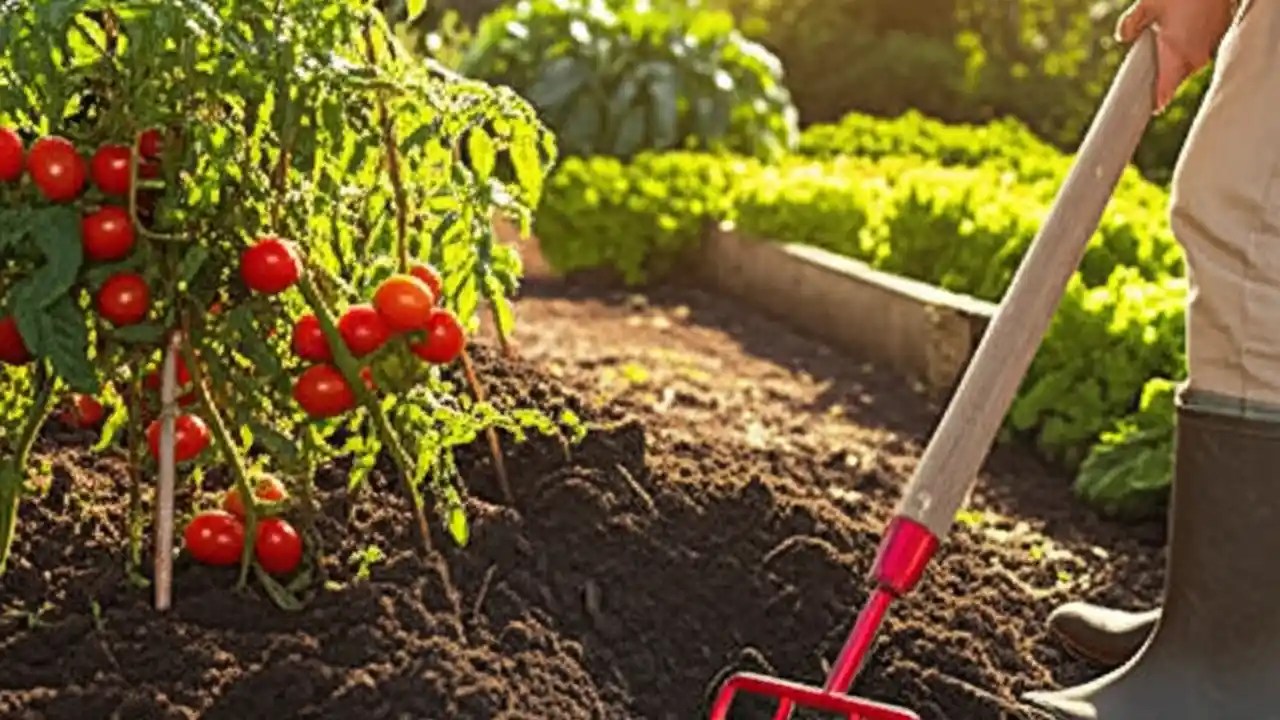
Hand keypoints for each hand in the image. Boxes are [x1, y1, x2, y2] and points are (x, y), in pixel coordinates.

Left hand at [1115, 0, 1234, 111]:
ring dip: (1177, 61)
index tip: (1153, 111)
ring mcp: (1209, 48)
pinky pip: (1200, 51)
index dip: (1158, 101)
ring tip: (1166, 49)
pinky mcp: (1219, 36)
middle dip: (1164, 78)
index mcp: (1175, 53)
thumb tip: (1122, 37)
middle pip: (1176, 78)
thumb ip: (1131, 23)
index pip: (1166, 88)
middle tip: (1150, 79)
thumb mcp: (1147, 4)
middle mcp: (1194, 56)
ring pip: (1189, 65)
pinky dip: (1190, 48)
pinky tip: (1183, 34)